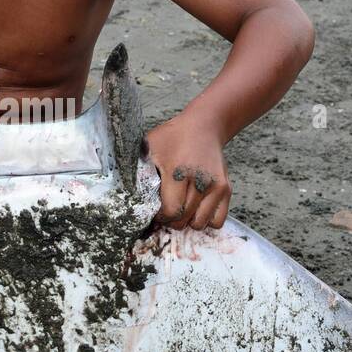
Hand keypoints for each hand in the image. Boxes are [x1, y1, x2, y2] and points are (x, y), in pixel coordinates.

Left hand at [145, 115, 231, 230]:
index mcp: (179, 172)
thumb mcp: (149, 148)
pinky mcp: (226, 190)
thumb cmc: (172, 138)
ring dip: (188, 221)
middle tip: (165, 209)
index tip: (154, 210)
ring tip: (181, 207)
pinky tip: (195, 208)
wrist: (204, 127)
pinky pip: (217, 221)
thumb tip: (126, 196)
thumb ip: (137, 171)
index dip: (159, 216)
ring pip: (199, 224)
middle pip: (183, 219)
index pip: (170, 211)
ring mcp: (216, 186)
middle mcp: (201, 181)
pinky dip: (205, 220)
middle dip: (171, 220)